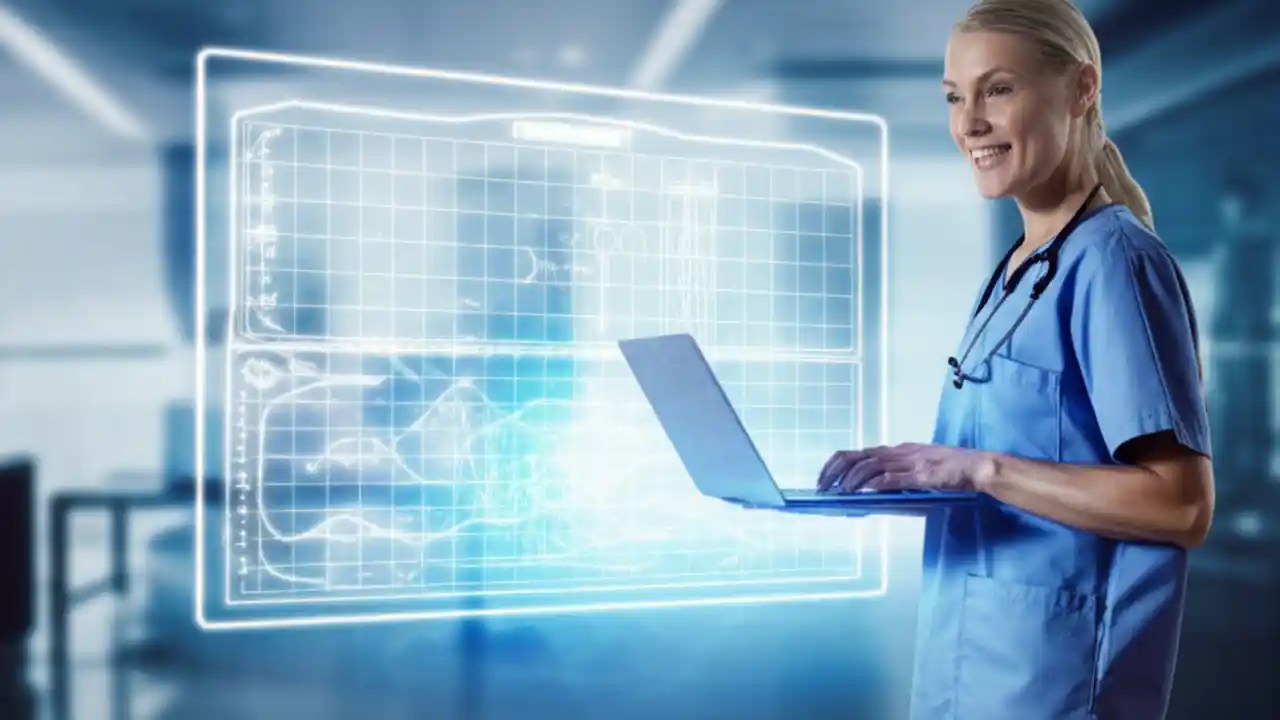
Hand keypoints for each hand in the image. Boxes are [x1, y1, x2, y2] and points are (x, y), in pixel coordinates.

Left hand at [816, 443, 992, 493]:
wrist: (977, 465)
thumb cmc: (952, 469)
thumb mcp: (920, 466)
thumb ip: (900, 474)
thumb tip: (876, 489)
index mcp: (898, 450)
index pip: (859, 453)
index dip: (837, 464)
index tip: (825, 478)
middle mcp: (899, 452)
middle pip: (856, 456)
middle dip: (834, 471)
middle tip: (821, 487)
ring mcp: (908, 462)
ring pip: (868, 466)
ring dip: (849, 481)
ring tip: (837, 493)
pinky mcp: (919, 475)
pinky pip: (890, 478)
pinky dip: (872, 485)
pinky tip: (861, 493)